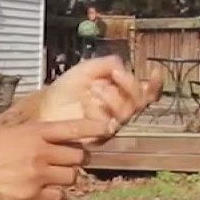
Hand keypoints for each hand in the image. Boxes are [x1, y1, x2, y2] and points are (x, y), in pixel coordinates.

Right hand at [0, 118, 117, 199]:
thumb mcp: (11, 134)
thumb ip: (36, 136)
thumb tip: (63, 139)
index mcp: (33, 132)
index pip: (72, 127)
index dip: (93, 127)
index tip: (109, 127)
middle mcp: (40, 152)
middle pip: (78, 155)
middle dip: (76, 158)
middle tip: (65, 160)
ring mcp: (38, 175)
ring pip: (72, 176)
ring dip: (66, 177)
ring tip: (49, 176)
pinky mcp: (34, 196)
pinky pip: (59, 197)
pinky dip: (55, 196)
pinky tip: (42, 192)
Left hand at [23, 56, 158, 129]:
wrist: (45, 106)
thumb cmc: (66, 89)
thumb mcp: (86, 69)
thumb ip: (106, 64)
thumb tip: (122, 65)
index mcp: (121, 92)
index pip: (146, 91)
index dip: (155, 84)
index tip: (155, 71)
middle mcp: (120, 109)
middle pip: (140, 101)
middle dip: (130, 85)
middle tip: (115, 74)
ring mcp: (111, 123)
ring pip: (127, 112)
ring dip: (114, 97)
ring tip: (95, 88)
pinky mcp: (99, 136)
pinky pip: (109, 124)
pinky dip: (99, 111)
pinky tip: (87, 102)